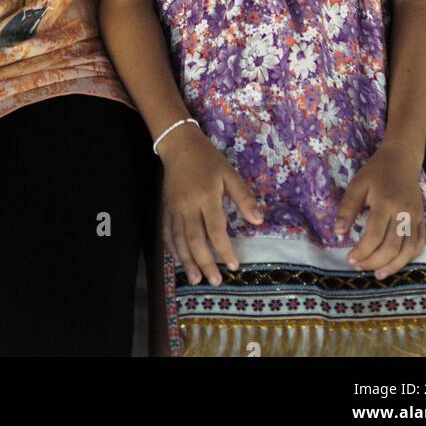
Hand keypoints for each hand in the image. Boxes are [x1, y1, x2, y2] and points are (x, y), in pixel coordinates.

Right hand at [159, 123, 262, 286]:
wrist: (179, 144)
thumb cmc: (208, 159)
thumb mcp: (229, 173)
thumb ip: (243, 197)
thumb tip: (258, 220)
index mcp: (207, 196)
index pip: (216, 230)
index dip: (224, 250)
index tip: (234, 265)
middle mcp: (189, 205)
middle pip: (196, 240)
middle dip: (206, 263)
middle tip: (215, 281)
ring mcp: (175, 208)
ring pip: (180, 240)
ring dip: (188, 261)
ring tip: (195, 280)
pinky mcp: (166, 208)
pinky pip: (168, 232)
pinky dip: (173, 248)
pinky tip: (179, 260)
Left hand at [334, 140, 425, 279]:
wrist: (402, 159)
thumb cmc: (376, 172)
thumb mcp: (357, 184)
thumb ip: (347, 208)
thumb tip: (338, 232)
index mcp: (385, 203)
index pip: (374, 236)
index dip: (362, 251)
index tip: (350, 258)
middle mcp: (403, 212)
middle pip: (392, 247)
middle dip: (374, 261)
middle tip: (359, 267)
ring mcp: (415, 217)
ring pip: (409, 250)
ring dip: (394, 266)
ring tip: (378, 274)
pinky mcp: (422, 219)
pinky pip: (420, 243)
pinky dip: (410, 257)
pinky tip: (397, 263)